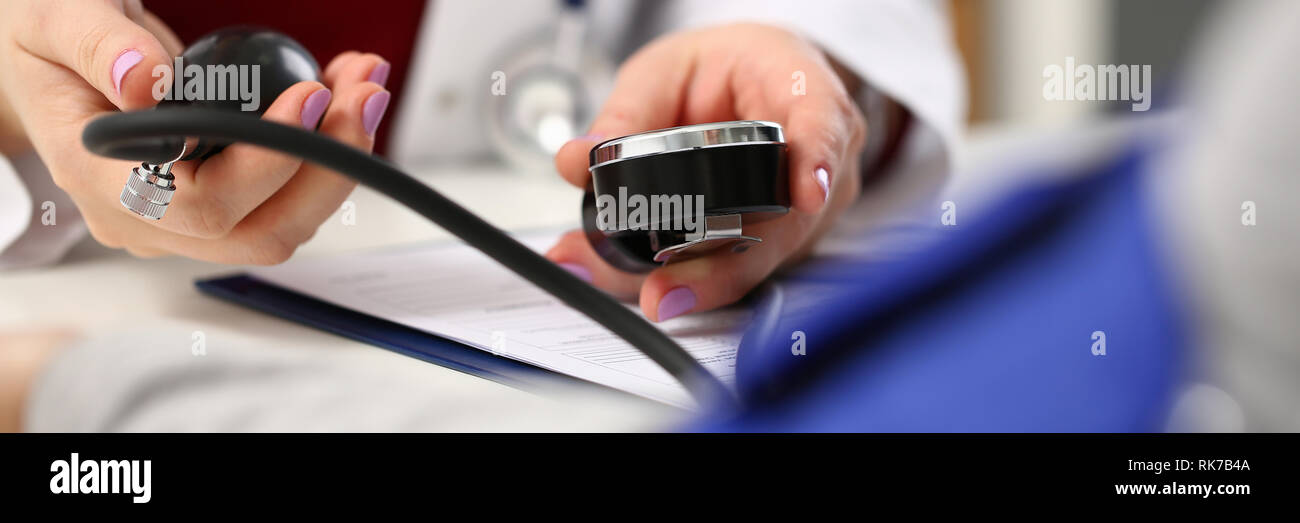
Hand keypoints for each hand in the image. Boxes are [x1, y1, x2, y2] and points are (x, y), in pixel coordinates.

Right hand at [0, 0, 392, 263]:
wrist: (45, 56)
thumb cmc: (41, 38)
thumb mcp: (53, 16)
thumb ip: (98, 44)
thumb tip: (147, 83)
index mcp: (96, 178)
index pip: (198, 203)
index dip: (265, 161)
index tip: (309, 97)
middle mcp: (144, 219)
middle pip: (261, 231)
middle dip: (329, 166)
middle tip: (364, 93)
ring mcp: (184, 220)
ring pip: (286, 220)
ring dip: (340, 157)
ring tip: (364, 83)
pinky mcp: (219, 203)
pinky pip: (286, 195)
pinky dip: (326, 150)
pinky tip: (343, 93)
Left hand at [550, 23, 866, 320]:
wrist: (751, 84)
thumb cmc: (724, 68)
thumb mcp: (664, 71)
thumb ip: (624, 114)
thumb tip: (578, 159)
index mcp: (799, 86)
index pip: (823, 121)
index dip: (816, 160)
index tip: (806, 194)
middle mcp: (820, 154)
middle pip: (788, 222)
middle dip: (721, 269)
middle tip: (663, 291)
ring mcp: (812, 206)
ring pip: (761, 260)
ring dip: (692, 283)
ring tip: (628, 287)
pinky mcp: (785, 242)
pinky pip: (742, 268)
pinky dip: (686, 279)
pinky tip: (637, 281)